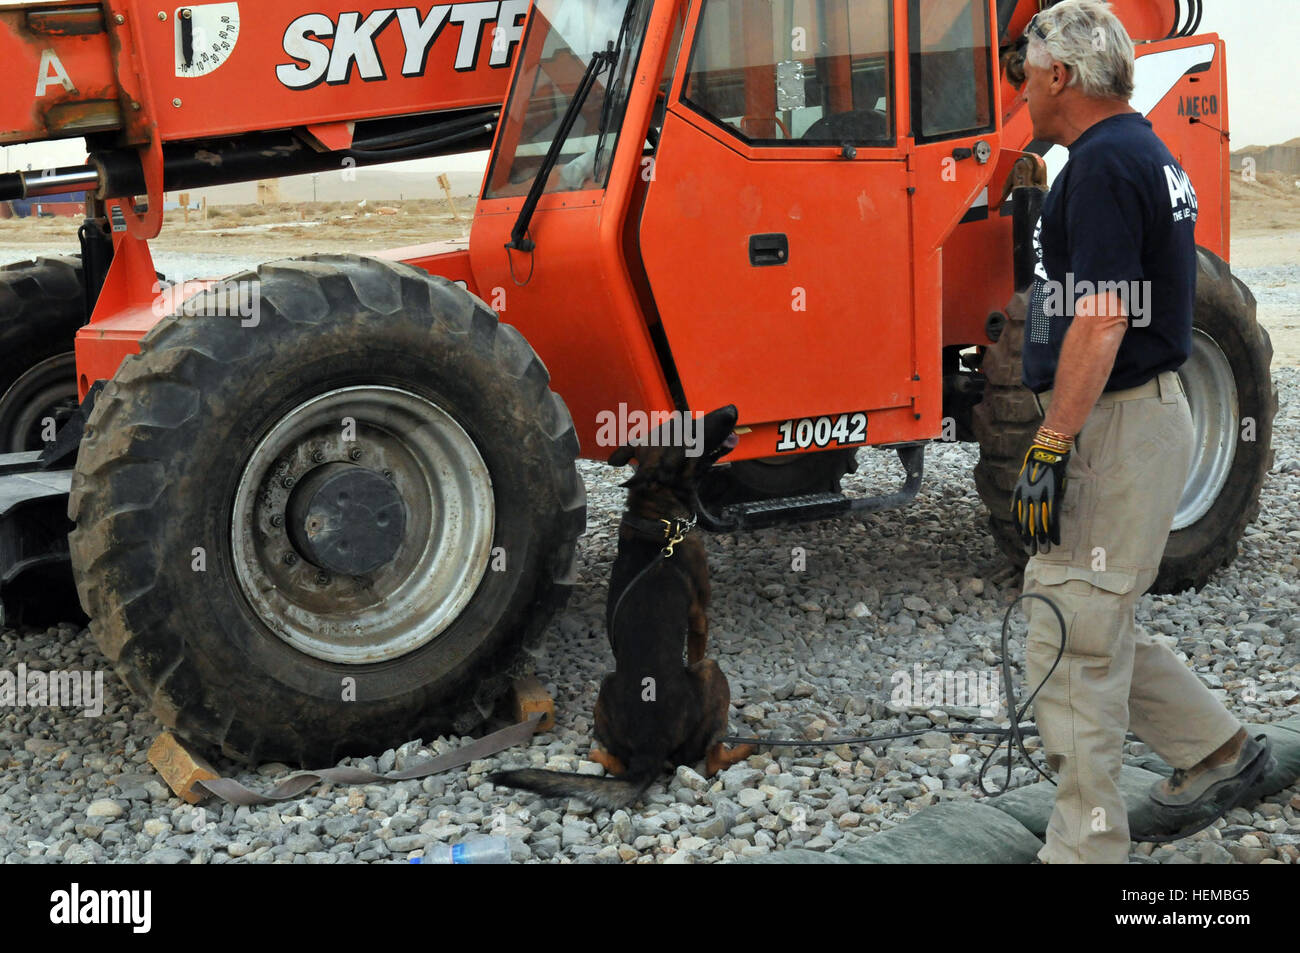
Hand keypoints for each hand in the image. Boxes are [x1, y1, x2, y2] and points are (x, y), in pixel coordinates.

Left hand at [1011, 428, 1072, 553]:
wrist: (1047, 453)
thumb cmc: (1037, 466)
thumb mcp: (1025, 481)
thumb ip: (1023, 496)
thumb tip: (1022, 510)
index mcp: (1019, 495)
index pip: (1017, 518)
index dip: (1021, 532)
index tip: (1024, 543)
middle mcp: (1027, 499)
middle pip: (1027, 524)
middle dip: (1030, 540)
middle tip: (1032, 553)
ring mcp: (1039, 498)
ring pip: (1040, 524)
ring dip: (1042, 539)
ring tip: (1045, 551)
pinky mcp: (1052, 497)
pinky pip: (1052, 518)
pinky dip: (1053, 530)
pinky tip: (1055, 540)